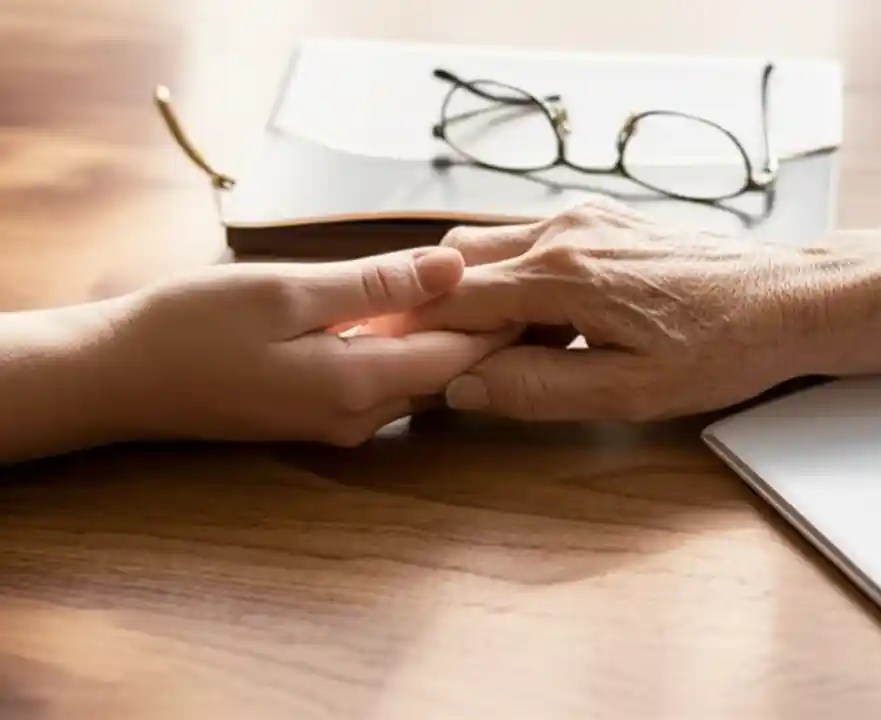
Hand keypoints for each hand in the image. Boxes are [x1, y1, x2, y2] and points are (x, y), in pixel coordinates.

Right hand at [99, 247, 515, 445]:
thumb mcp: (286, 290)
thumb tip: (454, 269)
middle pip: (453, 374)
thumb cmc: (190, 327)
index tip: (552, 286)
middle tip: (544, 289)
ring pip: (425, 379)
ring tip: (502, 294)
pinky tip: (426, 313)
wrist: (117, 378)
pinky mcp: (324, 415)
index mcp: (357, 385)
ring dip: (459, 341)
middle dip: (497, 334)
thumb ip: (376, 284)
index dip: (510, 320)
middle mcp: (362, 417)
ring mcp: (343, 423)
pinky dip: (418, 349)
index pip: (462, 356)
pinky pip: (392, 382)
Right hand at [401, 200, 826, 420]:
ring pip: (490, 244)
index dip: (417, 335)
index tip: (396, 364)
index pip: (452, 299)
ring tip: (497, 348)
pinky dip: (513, 277)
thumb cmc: (722, 349)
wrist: (788, 300)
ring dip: (476, 293)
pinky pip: (529, 239)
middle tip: (442, 361)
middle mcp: (565, 230)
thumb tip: (462, 388)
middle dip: (436, 309)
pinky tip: (542, 323)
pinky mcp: (604, 220)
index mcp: (563, 273)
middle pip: (456, 260)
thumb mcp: (630, 393)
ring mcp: (585, 218)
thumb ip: (538, 389)